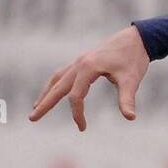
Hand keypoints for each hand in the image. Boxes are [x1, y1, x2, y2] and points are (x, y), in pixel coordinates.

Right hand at [29, 25, 149, 130]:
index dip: (77, 113)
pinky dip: (55, 84)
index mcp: (88, 68)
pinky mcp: (82, 61)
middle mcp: (79, 63)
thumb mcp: (132, 80)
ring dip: (46, 93)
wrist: (135, 39)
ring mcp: (79, 61)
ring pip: (57, 79)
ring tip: (37, 106)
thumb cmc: (134, 59)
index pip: (75, 95)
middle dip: (45, 103)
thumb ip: (127, 99)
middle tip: (32, 118)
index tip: (82, 128)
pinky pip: (63, 74)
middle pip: (57, 86)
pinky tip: (53, 92)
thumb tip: (130, 118)